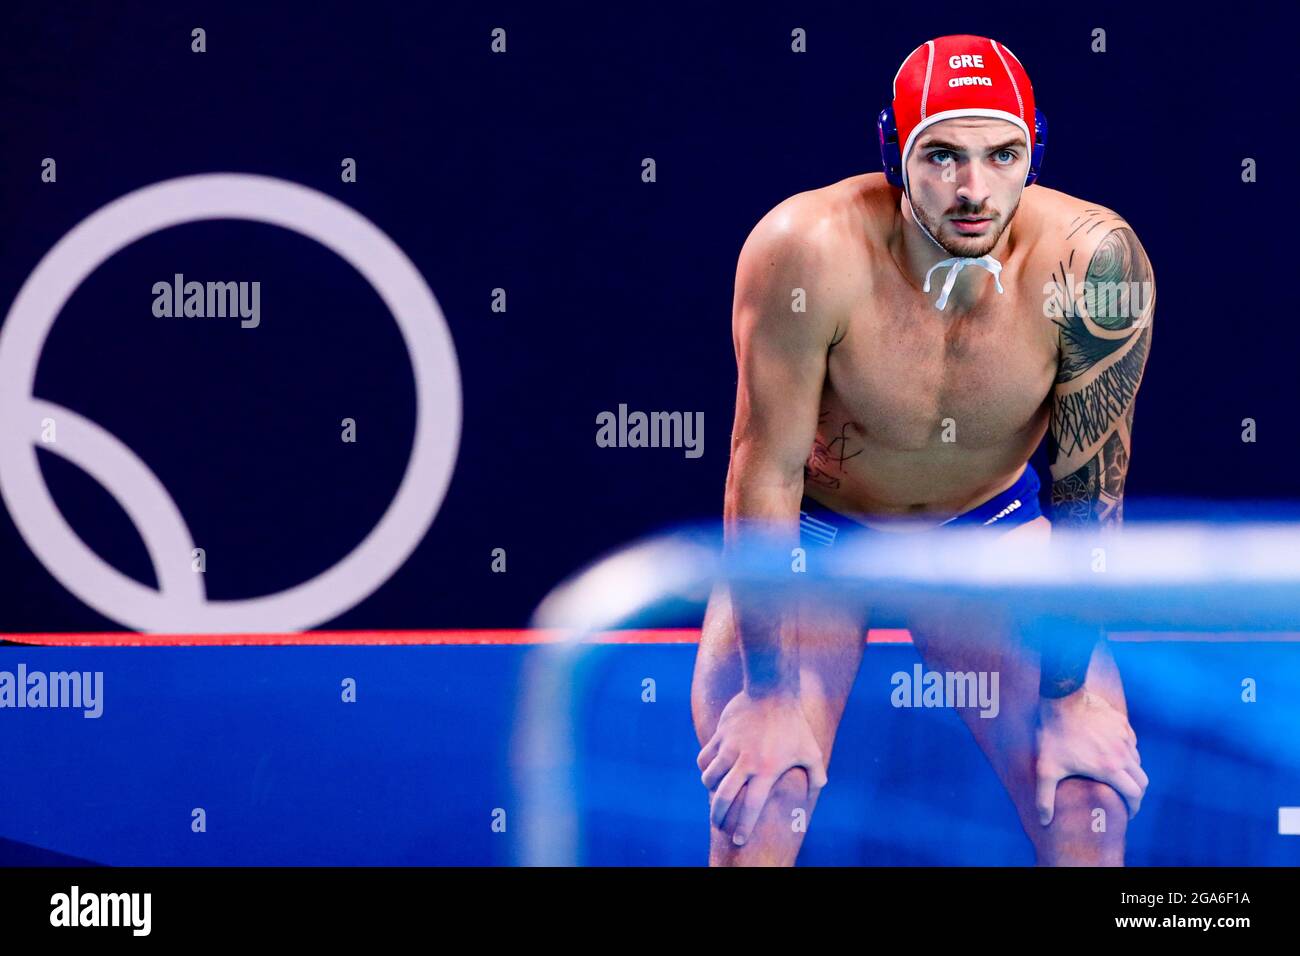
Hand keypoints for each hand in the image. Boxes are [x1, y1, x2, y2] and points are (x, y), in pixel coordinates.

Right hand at [696, 689, 826, 845]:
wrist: (772, 690)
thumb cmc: (794, 723)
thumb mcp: (811, 750)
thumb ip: (816, 775)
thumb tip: (818, 791)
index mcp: (767, 769)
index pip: (751, 806)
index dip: (744, 826)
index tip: (738, 839)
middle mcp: (745, 761)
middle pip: (724, 796)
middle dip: (718, 815)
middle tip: (717, 824)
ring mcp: (730, 747)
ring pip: (709, 776)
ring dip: (710, 789)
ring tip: (716, 793)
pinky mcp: (720, 734)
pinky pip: (705, 757)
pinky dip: (705, 767)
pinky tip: (710, 770)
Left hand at [1034, 689, 1148, 825]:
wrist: (1061, 697)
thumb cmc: (1053, 734)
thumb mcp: (1046, 768)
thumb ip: (1045, 798)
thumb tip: (1044, 821)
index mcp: (1110, 769)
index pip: (1134, 794)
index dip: (1133, 807)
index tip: (1128, 813)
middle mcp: (1123, 754)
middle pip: (1142, 780)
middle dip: (1137, 793)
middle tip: (1127, 799)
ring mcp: (1124, 737)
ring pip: (1138, 761)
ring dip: (1132, 772)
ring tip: (1118, 777)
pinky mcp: (1122, 723)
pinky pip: (1131, 743)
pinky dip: (1127, 752)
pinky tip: (1113, 753)